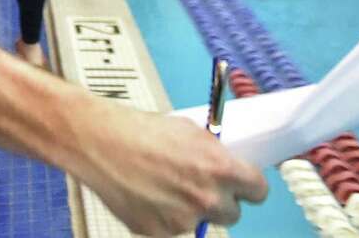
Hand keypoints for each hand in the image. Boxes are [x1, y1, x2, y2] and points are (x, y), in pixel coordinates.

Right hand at [80, 104, 267, 235]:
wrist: (100, 141)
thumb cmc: (141, 130)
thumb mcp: (190, 131)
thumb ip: (214, 154)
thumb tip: (226, 166)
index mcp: (220, 169)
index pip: (258, 191)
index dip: (248, 187)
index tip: (241, 185)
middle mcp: (206, 199)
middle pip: (233, 214)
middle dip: (219, 201)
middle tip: (197, 185)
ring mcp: (183, 221)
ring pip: (198, 221)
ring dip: (187, 208)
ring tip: (160, 184)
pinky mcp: (159, 233)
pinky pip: (171, 229)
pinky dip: (162, 216)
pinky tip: (146, 194)